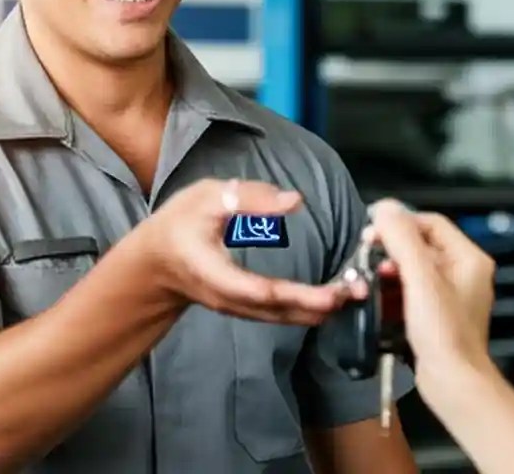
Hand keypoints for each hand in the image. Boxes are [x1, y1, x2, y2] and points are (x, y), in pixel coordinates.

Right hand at [137, 178, 347, 325]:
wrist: (156, 262)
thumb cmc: (180, 224)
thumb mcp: (206, 197)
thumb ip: (249, 198)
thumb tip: (295, 201)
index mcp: (214, 272)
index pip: (254, 289)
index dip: (292, 294)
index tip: (328, 294)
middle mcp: (228, 299)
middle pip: (277, 309)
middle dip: (318, 304)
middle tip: (356, 292)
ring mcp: (238, 309)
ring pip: (283, 316)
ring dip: (320, 309)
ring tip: (356, 294)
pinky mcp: (248, 309)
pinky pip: (281, 314)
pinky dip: (309, 308)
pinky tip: (336, 299)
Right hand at [365, 199, 495, 380]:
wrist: (452, 381)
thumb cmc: (445, 335)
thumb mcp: (420, 279)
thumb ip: (402, 239)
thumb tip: (385, 208)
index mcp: (468, 258)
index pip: (430, 222)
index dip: (400, 224)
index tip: (374, 233)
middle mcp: (463, 273)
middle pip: (420, 244)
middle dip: (391, 250)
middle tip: (369, 257)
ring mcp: (450, 294)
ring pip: (413, 268)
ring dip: (389, 271)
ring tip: (373, 280)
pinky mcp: (437, 314)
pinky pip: (411, 290)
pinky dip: (394, 291)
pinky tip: (381, 300)